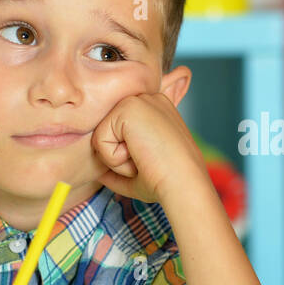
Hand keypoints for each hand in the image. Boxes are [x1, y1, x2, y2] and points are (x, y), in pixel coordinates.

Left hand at [91, 91, 210, 205]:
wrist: (184, 184)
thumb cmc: (169, 181)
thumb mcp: (142, 171)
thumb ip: (121, 167)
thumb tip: (100, 173)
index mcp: (157, 111)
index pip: (120, 132)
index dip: (128, 156)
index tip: (153, 162)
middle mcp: (149, 100)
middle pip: (109, 133)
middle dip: (121, 157)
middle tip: (149, 162)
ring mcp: (139, 100)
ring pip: (102, 136)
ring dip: (117, 159)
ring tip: (144, 159)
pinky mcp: (128, 108)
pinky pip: (99, 141)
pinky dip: (114, 159)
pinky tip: (140, 156)